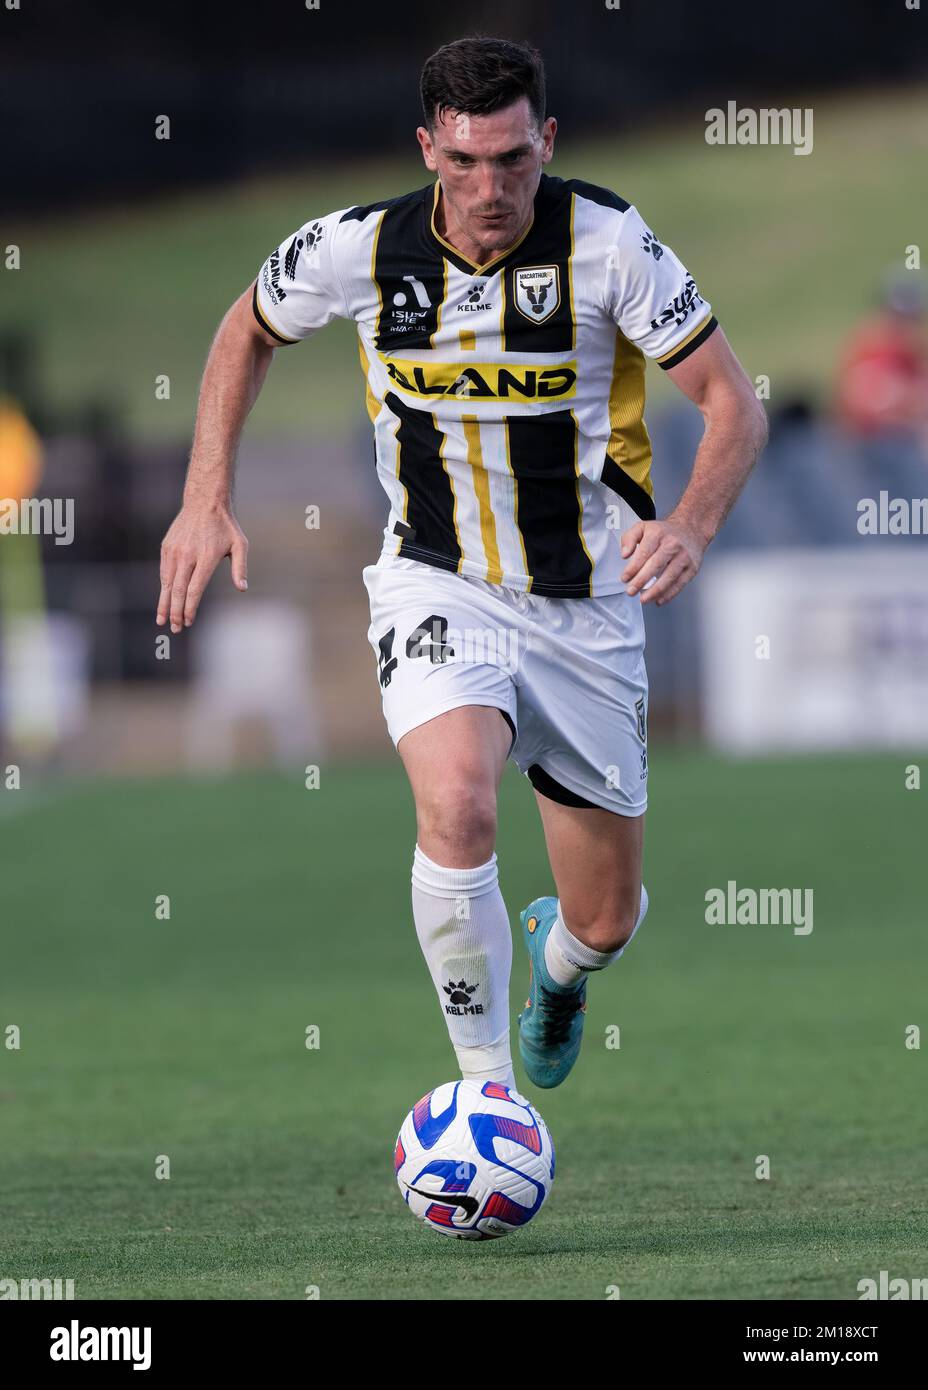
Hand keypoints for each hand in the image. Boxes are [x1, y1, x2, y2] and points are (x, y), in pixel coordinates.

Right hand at [157, 503, 248, 631]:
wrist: (204, 502)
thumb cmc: (226, 526)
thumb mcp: (240, 544)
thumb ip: (240, 567)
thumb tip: (242, 588)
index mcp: (206, 557)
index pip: (195, 589)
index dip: (191, 608)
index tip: (189, 622)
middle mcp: (188, 555)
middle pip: (179, 590)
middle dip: (176, 612)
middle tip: (175, 629)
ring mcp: (175, 551)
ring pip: (167, 583)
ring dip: (165, 604)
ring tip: (163, 621)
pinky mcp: (166, 548)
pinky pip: (164, 572)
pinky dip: (163, 589)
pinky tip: (163, 601)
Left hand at [620, 513, 707, 606]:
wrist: (691, 530)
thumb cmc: (665, 532)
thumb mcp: (643, 527)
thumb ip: (629, 538)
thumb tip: (624, 554)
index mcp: (658, 534)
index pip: (644, 553)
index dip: (633, 568)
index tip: (625, 578)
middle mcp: (673, 545)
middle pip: (655, 566)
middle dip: (641, 581)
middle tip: (631, 591)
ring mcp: (684, 557)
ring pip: (668, 577)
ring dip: (654, 591)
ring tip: (643, 599)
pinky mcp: (692, 568)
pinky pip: (680, 584)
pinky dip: (669, 594)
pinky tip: (659, 600)